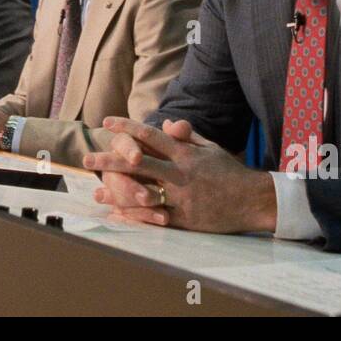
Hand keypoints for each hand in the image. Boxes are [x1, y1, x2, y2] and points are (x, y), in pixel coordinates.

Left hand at [82, 117, 276, 233]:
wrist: (252, 200)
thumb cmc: (229, 172)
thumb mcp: (210, 148)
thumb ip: (186, 135)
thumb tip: (167, 122)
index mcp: (184, 153)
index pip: (150, 135)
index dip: (126, 128)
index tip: (106, 123)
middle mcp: (179, 172)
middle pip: (138, 162)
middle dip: (110, 159)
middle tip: (87, 158)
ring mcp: (181, 196)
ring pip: (142, 191)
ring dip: (116, 191)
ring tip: (97, 191)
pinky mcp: (184, 218)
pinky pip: (155, 216)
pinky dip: (135, 215)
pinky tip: (118, 214)